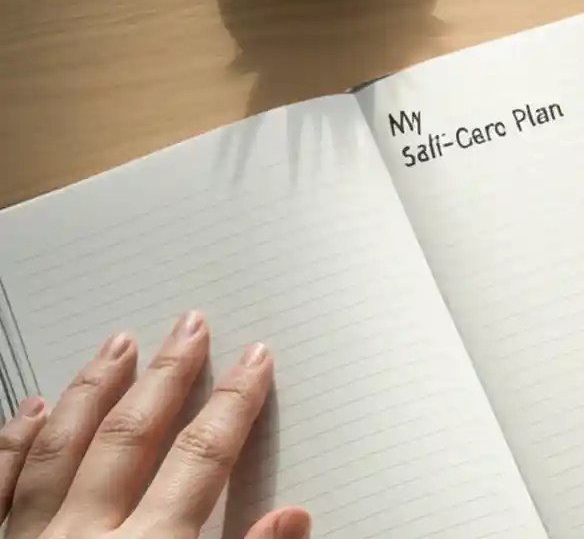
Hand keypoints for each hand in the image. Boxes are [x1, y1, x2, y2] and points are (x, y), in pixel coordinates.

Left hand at [0, 312, 309, 538]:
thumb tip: (293, 515)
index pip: (202, 458)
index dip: (235, 404)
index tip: (255, 360)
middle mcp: (86, 535)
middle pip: (132, 436)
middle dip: (169, 376)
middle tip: (190, 326)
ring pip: (63, 448)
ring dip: (94, 391)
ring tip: (119, 344)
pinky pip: (2, 485)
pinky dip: (16, 443)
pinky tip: (33, 409)